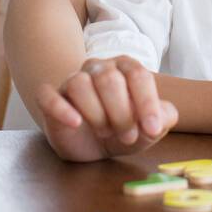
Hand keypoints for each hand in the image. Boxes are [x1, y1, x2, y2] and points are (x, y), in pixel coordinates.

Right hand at [35, 55, 177, 161]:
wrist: (92, 143)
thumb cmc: (124, 129)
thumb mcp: (147, 129)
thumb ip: (163, 119)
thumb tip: (162, 117)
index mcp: (126, 68)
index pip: (138, 75)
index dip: (147, 103)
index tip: (152, 129)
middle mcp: (99, 68)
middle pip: (109, 79)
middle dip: (121, 113)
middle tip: (128, 136)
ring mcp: (73, 80)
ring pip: (80, 84)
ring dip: (96, 113)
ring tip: (105, 132)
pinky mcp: (51, 97)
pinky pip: (48, 95)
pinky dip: (61, 109)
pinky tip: (76, 122)